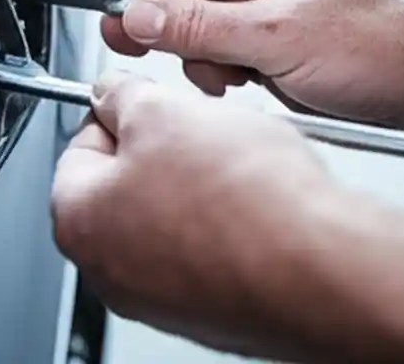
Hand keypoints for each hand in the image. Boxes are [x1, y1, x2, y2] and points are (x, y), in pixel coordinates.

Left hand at [51, 72, 337, 358]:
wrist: (324, 272)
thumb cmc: (247, 204)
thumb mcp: (164, 110)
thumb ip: (123, 95)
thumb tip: (113, 92)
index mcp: (79, 220)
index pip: (81, 144)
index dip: (121, 110)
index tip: (149, 98)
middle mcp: (111, 271)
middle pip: (127, 184)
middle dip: (166, 148)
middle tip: (203, 130)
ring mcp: (162, 297)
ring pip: (173, 215)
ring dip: (203, 183)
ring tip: (242, 167)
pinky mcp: (214, 310)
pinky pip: (214, 249)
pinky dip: (233, 223)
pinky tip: (262, 205)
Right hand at [101, 0, 403, 123]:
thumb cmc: (375, 50)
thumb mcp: (275, 37)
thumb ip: (200, 27)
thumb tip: (141, 15)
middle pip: (190, 2)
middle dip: (178, 33)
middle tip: (134, 48)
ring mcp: (273, 17)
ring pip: (205, 38)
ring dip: (209, 63)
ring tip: (237, 80)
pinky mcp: (278, 53)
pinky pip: (228, 61)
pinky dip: (227, 77)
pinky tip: (247, 90)